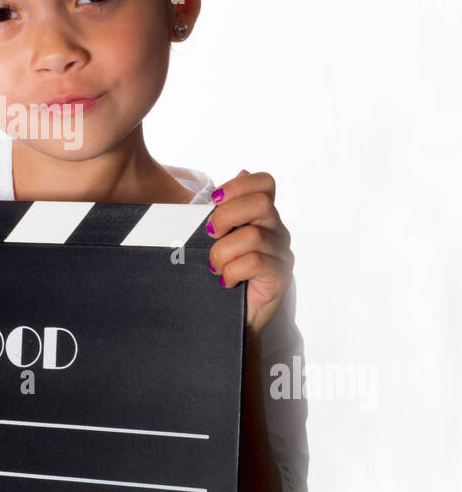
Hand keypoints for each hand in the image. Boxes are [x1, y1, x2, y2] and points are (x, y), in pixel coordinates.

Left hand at [204, 169, 293, 333]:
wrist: (228, 319)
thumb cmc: (221, 274)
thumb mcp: (217, 237)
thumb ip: (225, 208)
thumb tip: (242, 171)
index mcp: (262, 217)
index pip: (265, 184)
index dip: (239, 186)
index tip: (214, 200)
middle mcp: (277, 231)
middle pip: (261, 203)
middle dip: (227, 215)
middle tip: (210, 234)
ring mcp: (281, 254)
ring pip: (252, 236)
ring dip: (223, 252)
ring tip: (216, 267)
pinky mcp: (281, 277)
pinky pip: (255, 262)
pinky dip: (232, 271)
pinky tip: (226, 281)